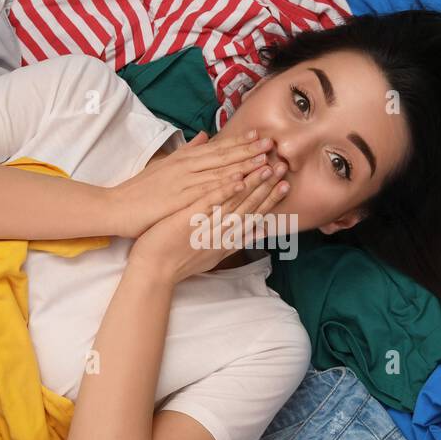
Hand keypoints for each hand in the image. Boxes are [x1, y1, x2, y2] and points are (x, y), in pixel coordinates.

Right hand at [107, 129, 272, 237]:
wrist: (116, 206)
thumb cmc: (139, 190)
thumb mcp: (164, 165)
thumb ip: (186, 151)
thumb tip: (204, 136)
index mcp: (184, 160)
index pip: (217, 149)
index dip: (240, 143)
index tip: (260, 136)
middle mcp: (186, 167)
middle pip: (223, 157)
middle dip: (249, 150)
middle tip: (272, 143)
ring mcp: (183, 182)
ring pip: (219, 171)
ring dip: (243, 165)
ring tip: (265, 160)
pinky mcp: (179, 198)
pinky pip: (206, 190)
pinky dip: (223, 184)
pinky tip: (240, 181)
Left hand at [127, 158, 289, 285]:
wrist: (155, 272)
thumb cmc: (179, 262)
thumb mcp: (215, 255)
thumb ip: (237, 241)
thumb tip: (259, 231)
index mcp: (227, 239)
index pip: (254, 215)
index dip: (270, 199)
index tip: (285, 184)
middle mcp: (222, 234)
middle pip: (250, 206)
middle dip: (268, 186)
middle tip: (283, 168)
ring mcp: (207, 226)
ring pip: (235, 203)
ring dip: (253, 184)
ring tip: (267, 167)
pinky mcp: (190, 220)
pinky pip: (210, 203)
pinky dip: (225, 191)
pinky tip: (238, 178)